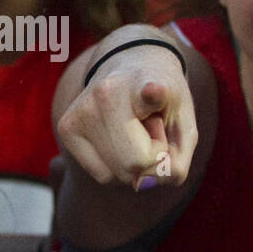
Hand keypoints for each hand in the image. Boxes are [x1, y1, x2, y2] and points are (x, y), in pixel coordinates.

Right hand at [58, 40, 195, 190]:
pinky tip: (116, 137)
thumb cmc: (163, 103)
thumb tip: (141, 184)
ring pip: (117, 175)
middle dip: (151, 159)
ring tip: (132, 130)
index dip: (152, 94)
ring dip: (132, 164)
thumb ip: (178, 161)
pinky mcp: (66, 126)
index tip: (153, 90)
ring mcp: (82, 110)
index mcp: (146, 82)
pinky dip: (115, 168)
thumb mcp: (186, 125)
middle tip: (150, 129)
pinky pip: (101, 175)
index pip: (149, 93)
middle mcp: (107, 92)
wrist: (130, 67)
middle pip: (136, 163)